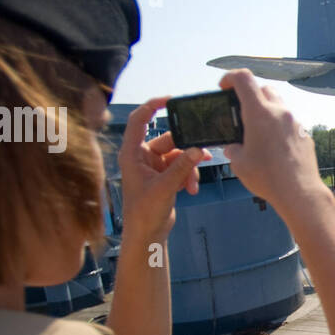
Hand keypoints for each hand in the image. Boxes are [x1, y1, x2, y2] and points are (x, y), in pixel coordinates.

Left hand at [118, 96, 207, 242]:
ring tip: (194, 184)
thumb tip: (199, 150)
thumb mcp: (164, 187)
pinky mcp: (165, 176)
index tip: (171, 100)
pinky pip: (182, 167)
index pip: (139, 120)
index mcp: (133, 154)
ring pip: (179, 155)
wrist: (147, 234)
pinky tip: (192, 190)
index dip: (153, 106)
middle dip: (186, 151)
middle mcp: (142, 156)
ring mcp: (154, 166)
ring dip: (189, 168)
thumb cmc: (144, 212)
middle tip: (202, 155)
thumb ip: (182, 167)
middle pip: (169, 140)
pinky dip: (189, 176)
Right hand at [219, 70, 321, 208]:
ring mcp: (295, 123)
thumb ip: (233, 149)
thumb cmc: (268, 178)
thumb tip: (233, 148)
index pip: (243, 79)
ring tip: (257, 131)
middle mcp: (280, 112)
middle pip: (264, 88)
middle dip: (250, 94)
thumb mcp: (239, 164)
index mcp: (259, 113)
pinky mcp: (305, 135)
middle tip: (240, 111)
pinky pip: (289, 123)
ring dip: (266, 111)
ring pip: (279, 105)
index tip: (224, 86)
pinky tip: (273, 146)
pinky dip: (279, 126)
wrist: (299, 193)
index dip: (230, 77)